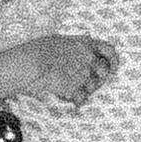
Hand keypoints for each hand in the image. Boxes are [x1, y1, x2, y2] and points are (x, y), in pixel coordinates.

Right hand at [0, 32, 114, 109]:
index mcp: (84, 43)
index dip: (114, 60)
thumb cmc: (36, 51)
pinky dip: (74, 100)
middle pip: (104, 72)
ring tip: (65, 87)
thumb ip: (74, 46)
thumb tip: (83, 50)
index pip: (110, 50)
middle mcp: (87, 58)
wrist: (27, 64)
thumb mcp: (57, 41)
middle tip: (84, 83)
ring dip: (82, 89)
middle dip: (97, 79)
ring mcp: (83, 74)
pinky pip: (81, 98)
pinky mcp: (75, 89)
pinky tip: (62, 95)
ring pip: (92, 87)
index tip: (112, 67)